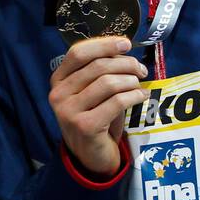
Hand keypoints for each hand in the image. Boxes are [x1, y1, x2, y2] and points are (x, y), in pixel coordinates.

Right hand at [49, 36, 147, 176]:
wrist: (90, 155)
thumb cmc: (95, 117)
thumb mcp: (91, 91)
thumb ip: (99, 71)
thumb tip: (123, 49)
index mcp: (58, 80)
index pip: (78, 52)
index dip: (104, 44)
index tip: (126, 44)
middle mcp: (58, 94)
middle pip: (98, 66)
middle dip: (126, 64)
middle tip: (141, 70)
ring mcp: (69, 111)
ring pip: (108, 82)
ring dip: (131, 81)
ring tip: (139, 86)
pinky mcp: (85, 126)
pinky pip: (117, 102)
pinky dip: (134, 96)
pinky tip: (142, 97)